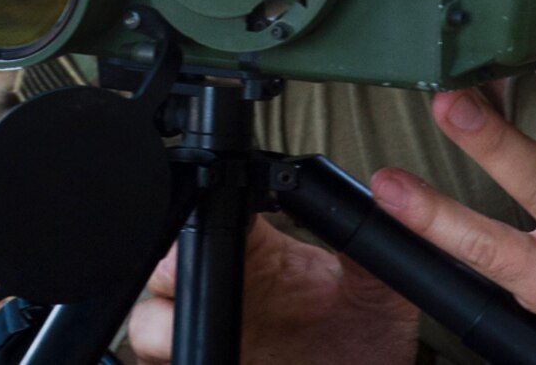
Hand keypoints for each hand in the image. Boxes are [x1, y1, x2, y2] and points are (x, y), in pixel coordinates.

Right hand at [128, 216, 418, 364]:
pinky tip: (202, 353)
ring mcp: (216, 330)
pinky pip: (159, 359)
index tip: (213, 222)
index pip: (213, 216)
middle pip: (168, 262)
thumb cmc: (370, 339)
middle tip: (189, 276)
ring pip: (152, 315)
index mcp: (262, 252)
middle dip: (169, 267)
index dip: (201, 215)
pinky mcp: (211, 359)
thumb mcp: (384, 288)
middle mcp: (231, 287)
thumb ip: (384, 236)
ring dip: (160, 317)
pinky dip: (165, 353)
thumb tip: (384, 187)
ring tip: (189, 326)